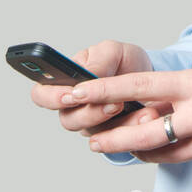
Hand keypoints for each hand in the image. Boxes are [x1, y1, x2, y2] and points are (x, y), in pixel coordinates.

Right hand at [29, 41, 174, 147]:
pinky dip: (131, 127)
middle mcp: (73, 107)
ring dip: (114, 122)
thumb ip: (98, 61)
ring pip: (92, 133)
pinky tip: (145, 115)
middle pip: (68, 120)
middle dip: (91, 113)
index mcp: (64, 82)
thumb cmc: (122, 62)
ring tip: (130, 106)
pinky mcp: (111, 136)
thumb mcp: (112, 52)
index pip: (42, 95)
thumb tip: (88, 75)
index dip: (51, 98)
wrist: (150, 77)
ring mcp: (91, 123)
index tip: (71, 95)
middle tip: (113, 102)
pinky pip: (115, 139)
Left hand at [58, 59, 191, 168]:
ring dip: (139, 150)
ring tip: (123, 145)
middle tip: (94, 140)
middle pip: (144, 132)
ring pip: (162, 153)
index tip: (79, 91)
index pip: (140, 86)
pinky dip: (173, 153)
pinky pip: (187, 158)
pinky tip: (168, 146)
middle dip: (113, 138)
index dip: (105, 90)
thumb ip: (180, 90)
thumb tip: (148, 104)